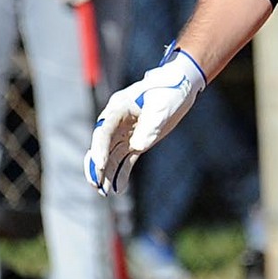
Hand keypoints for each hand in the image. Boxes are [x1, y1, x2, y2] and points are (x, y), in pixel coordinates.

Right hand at [86, 45, 206, 195]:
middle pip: (101, 146)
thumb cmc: (171, 91)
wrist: (181, 86)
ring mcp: (126, 132)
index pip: (103, 130)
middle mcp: (117, 122)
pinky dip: (121, 173)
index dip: (99, 148)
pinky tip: (119, 189)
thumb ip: (150, 125)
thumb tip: (137, 147)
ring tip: (104, 192)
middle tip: (96, 185)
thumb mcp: (163, 106)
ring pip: (111, 156)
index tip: (99, 164)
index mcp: (119, 108)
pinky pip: (125, 160)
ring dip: (107, 174)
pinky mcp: (136, 142)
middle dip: (97, 166)